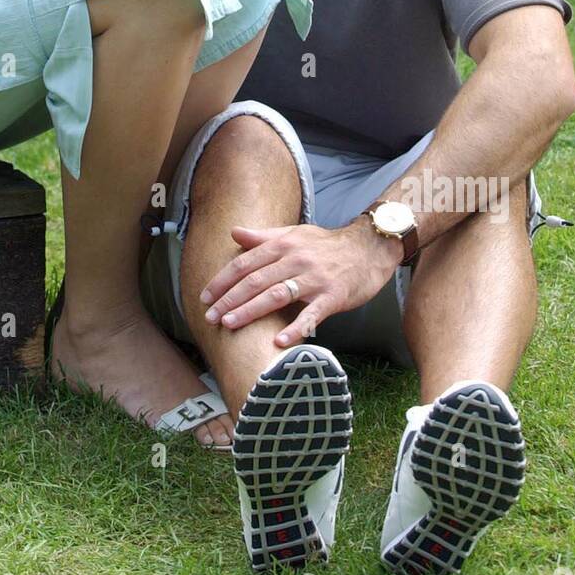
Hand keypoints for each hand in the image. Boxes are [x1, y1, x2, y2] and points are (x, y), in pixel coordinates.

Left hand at [199, 215, 402, 347]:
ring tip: (230, 324)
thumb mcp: (295, 235)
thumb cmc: (327, 245)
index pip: (245, 263)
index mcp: (283, 245)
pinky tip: (279, 341)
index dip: (223, 280)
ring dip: (250, 310)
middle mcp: (295, 260)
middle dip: (229, 299)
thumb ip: (263, 237)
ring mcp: (314, 278)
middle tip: (209, 316)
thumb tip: (234, 232)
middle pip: (256, 280)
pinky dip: (295, 328)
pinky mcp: (333, 296)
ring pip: (276, 295)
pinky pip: (311, 314)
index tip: (205, 296)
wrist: (369, 248)